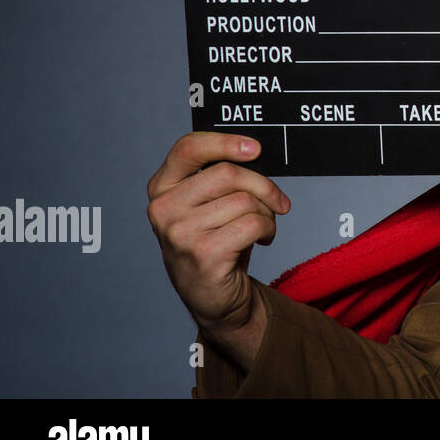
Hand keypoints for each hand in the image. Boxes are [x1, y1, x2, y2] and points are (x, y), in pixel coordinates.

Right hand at [146, 132, 289, 368]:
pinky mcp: (203, 254)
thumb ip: (219, 177)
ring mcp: (180, 233)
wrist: (213, 296)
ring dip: (267, 213)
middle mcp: (163, 208)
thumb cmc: (214, 241)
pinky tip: (262, 240)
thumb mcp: (207, 205)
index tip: (255, 148)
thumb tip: (253, 152)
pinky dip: (269, 230)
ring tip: (262, 226)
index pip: (189, 148)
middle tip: (278, 201)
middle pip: (228, 173)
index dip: (225, 142)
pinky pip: (254, 224)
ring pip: (245, 201)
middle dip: (263, 186)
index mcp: (162, 187)